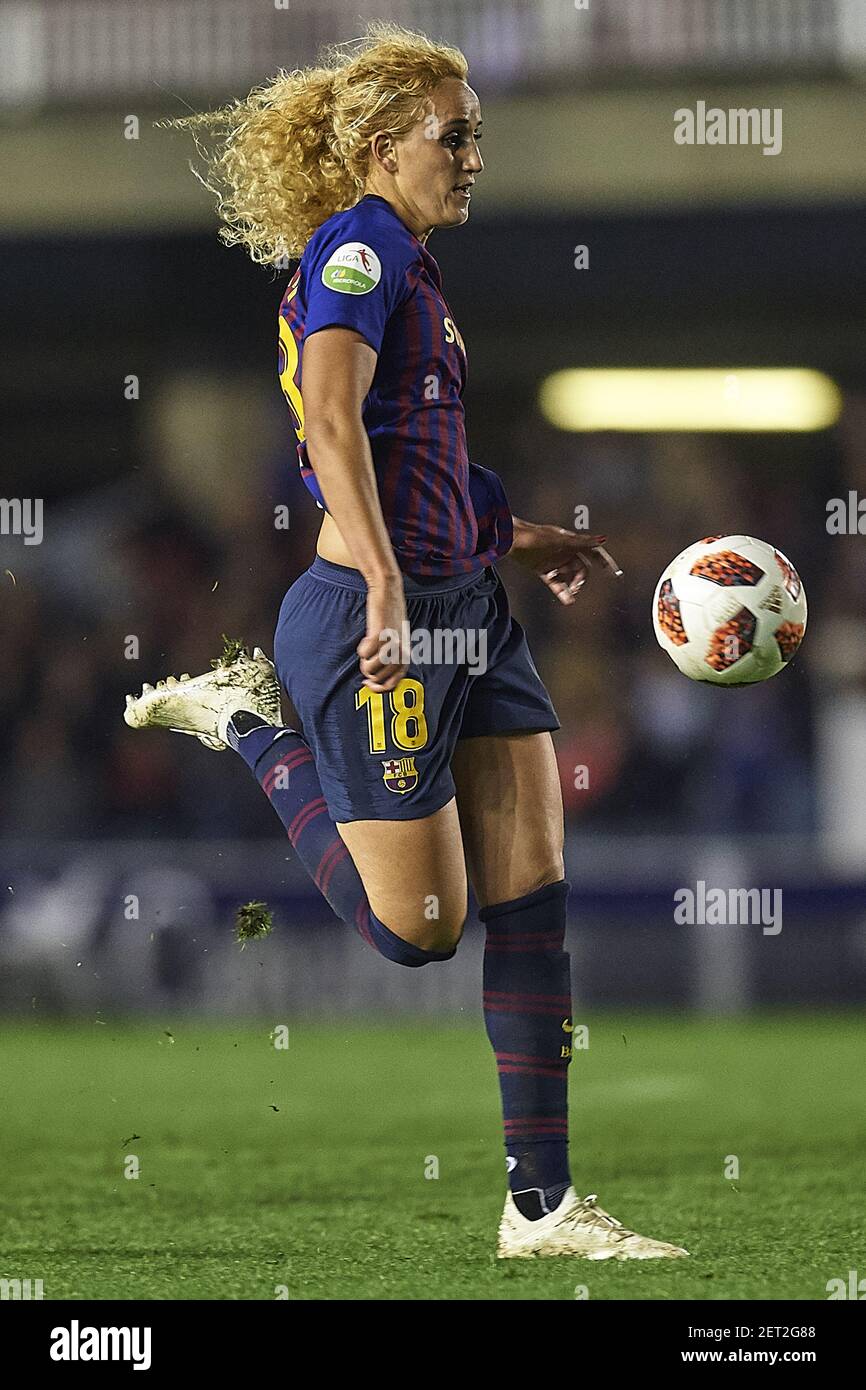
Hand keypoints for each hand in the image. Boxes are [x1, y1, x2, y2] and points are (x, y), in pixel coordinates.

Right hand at [358, 576, 407, 691]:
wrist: (388, 593)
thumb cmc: (389, 617)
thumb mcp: (395, 641)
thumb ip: (389, 660)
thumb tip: (372, 680)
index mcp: (406, 656)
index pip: (392, 684)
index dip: (377, 688)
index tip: (367, 682)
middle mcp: (401, 652)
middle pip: (378, 678)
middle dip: (368, 671)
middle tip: (366, 658)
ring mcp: (391, 644)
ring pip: (370, 669)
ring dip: (364, 661)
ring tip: (366, 650)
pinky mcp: (380, 635)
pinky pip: (365, 653)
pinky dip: (362, 649)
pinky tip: (365, 640)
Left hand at [509, 519, 622, 604]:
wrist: (509, 539)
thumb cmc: (535, 536)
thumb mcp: (560, 540)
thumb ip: (582, 542)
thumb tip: (603, 540)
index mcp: (571, 541)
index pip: (594, 552)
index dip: (605, 562)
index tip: (615, 573)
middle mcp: (565, 551)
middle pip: (581, 568)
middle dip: (581, 579)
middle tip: (577, 587)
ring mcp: (554, 561)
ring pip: (569, 577)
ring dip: (571, 587)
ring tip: (571, 596)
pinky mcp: (542, 570)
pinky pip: (556, 583)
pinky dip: (561, 591)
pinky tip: (567, 600)